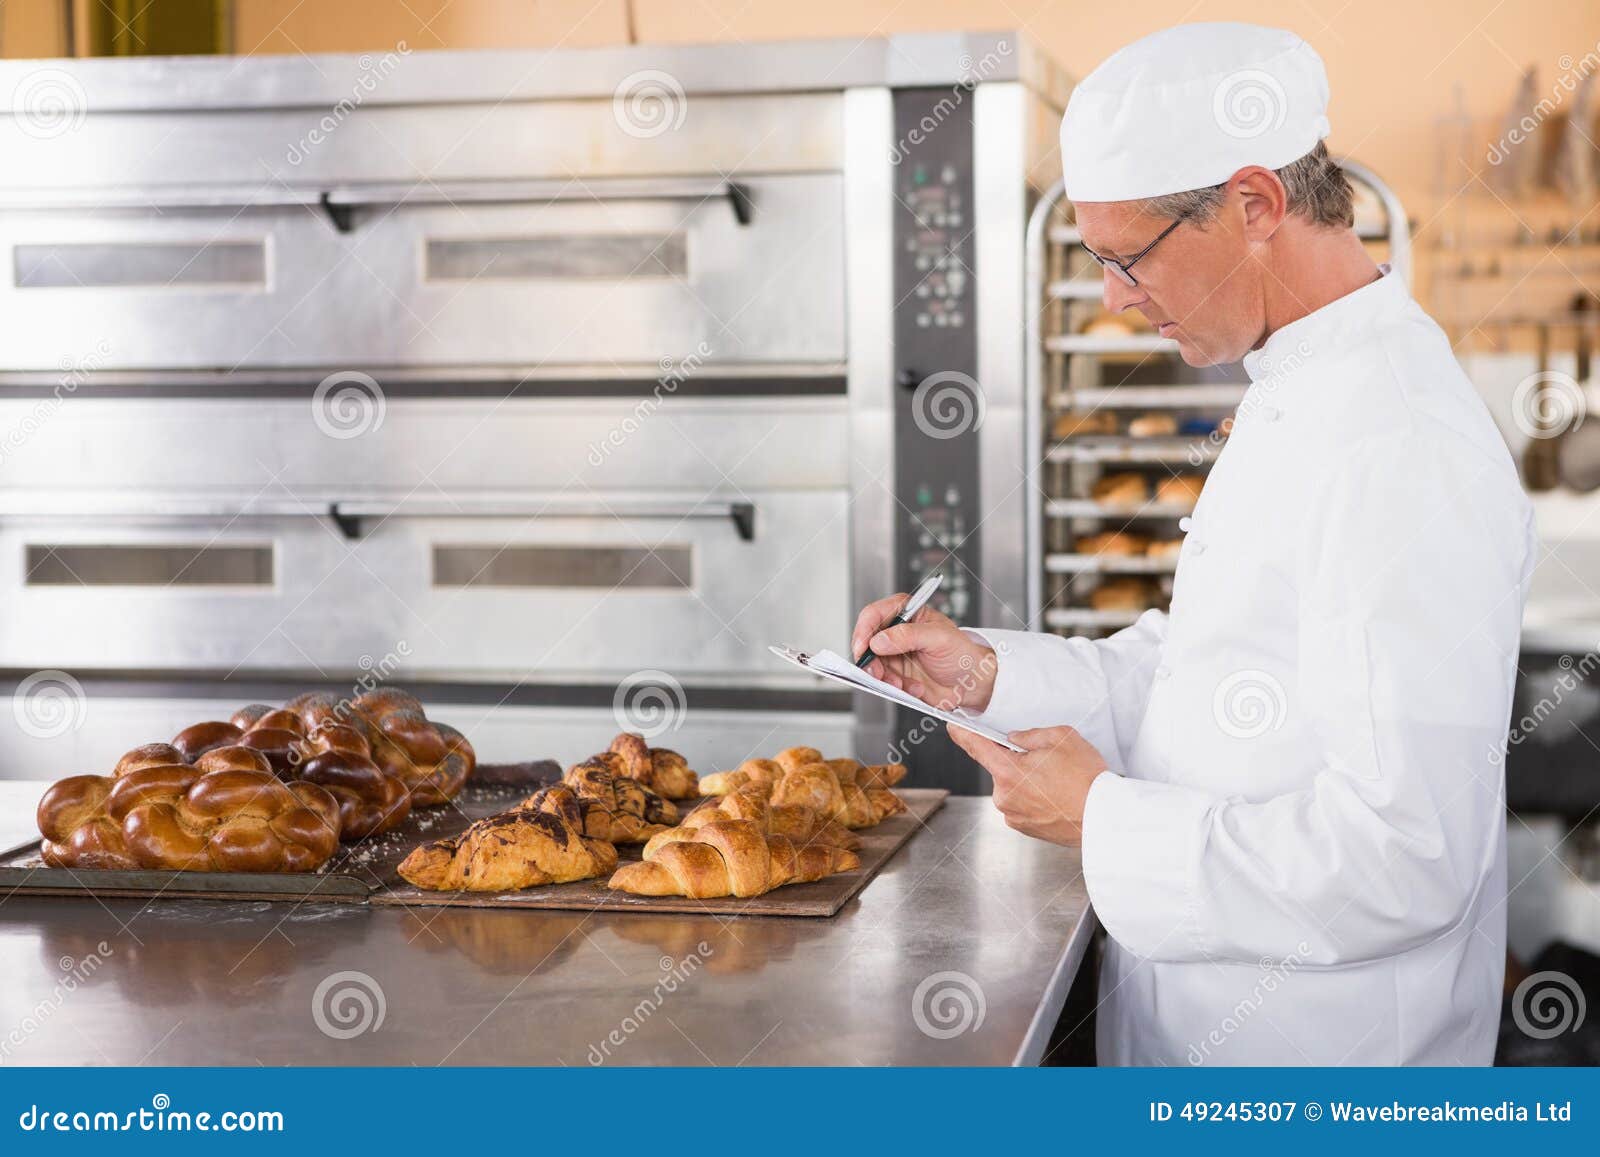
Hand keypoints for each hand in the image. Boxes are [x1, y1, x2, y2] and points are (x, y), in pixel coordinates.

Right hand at [850, 594, 996, 710]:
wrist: (972, 682)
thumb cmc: (962, 653)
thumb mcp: (939, 638)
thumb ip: (908, 636)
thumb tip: (879, 640)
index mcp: (906, 613)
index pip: (874, 614)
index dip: (864, 630)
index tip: (864, 648)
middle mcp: (896, 632)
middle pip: (866, 642)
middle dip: (871, 660)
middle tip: (877, 673)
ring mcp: (894, 654)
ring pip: (872, 665)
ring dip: (884, 678)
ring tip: (901, 684)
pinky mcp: (896, 673)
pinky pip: (883, 681)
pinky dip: (894, 687)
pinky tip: (913, 687)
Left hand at [947, 724, 1108, 846]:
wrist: (1104, 818)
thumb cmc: (1086, 779)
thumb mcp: (1062, 738)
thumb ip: (1031, 735)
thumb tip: (1016, 739)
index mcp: (1008, 771)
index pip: (975, 747)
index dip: (962, 734)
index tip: (953, 726)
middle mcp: (1004, 796)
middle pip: (1000, 768)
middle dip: (1017, 761)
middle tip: (1047, 762)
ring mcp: (1013, 814)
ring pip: (1012, 787)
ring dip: (1027, 781)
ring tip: (1057, 782)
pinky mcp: (1024, 827)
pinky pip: (1021, 804)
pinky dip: (1033, 798)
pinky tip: (1056, 796)